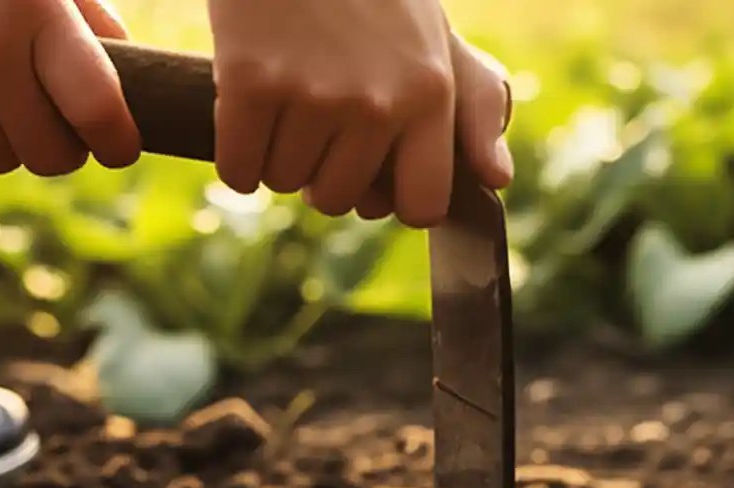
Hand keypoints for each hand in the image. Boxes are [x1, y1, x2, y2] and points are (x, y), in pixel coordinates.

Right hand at [0, 0, 140, 175]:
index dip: (118, 143)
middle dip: (69, 151)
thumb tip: (124, 91)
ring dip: (19, 143)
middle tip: (72, 126)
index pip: (94, 109)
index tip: (122, 147)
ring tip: (23, 103)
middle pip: (47, 156)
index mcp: (37, 13)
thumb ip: (94, 24)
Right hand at [208, 0, 512, 227]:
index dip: (391, 199)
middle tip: (317, 119)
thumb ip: (477, 110)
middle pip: (338, 199)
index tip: (372, 175)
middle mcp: (378, 103)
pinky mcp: (252, 84)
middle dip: (322, 171)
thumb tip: (498, 180)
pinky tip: (248, 115)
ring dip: (277, 155)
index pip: (422, 204)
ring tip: (286, 100)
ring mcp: (313, 94)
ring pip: (286, 182)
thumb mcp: (436, 38)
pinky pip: (239, 171)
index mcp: (430, 95)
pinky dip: (235, 157)